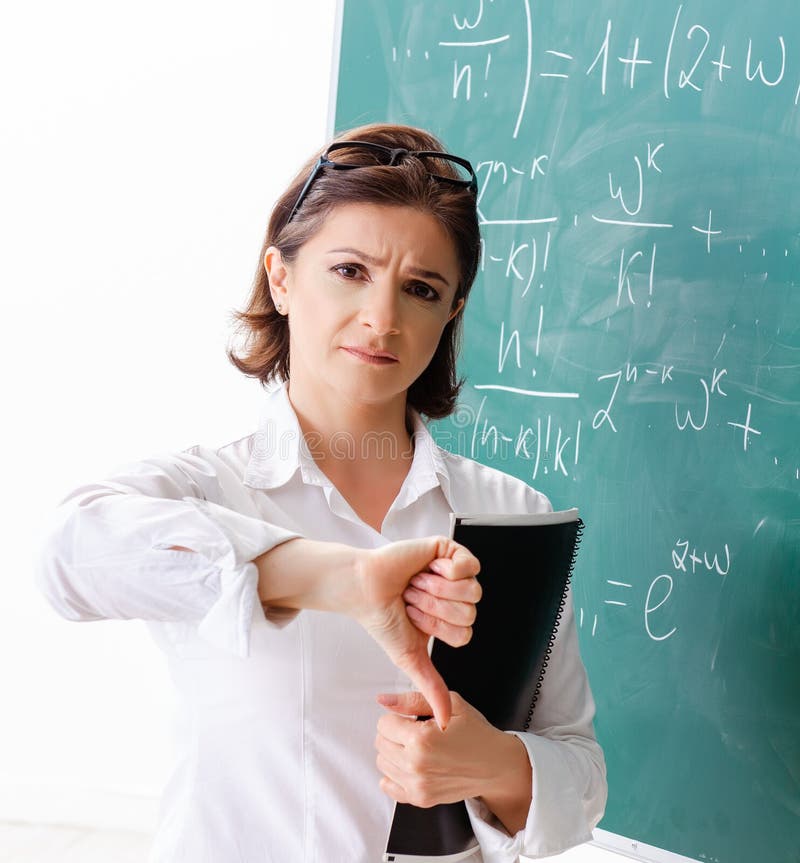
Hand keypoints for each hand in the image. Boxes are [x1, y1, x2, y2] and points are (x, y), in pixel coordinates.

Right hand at [354, 538, 480, 730]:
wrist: (365, 589)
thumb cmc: (384, 622)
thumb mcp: (411, 658)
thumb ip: (432, 688)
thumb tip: (443, 723)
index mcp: (451, 619)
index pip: (466, 633)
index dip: (438, 630)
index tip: (413, 620)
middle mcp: (455, 596)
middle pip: (470, 612)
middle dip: (434, 609)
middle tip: (411, 599)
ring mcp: (454, 572)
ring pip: (472, 590)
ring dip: (435, 590)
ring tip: (415, 583)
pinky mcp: (448, 550)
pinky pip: (469, 564)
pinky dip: (446, 570)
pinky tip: (426, 568)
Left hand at [374, 690, 529, 816]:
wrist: (496, 765)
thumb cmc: (476, 733)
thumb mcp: (451, 704)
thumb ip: (413, 700)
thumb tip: (383, 699)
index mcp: (421, 739)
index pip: (384, 724)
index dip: (398, 716)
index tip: (412, 719)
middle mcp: (416, 765)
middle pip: (381, 743)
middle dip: (394, 733)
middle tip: (416, 732)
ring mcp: (417, 785)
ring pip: (382, 763)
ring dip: (395, 752)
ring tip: (418, 748)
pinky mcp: (420, 799)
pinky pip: (389, 786)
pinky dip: (395, 774)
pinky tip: (412, 765)